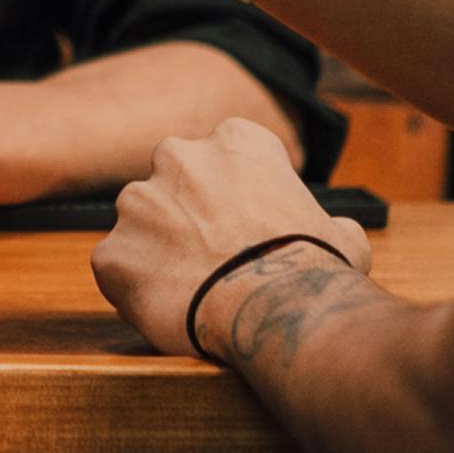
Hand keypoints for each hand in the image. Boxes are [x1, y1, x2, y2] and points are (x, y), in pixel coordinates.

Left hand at [92, 117, 371, 359]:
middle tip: (212, 258)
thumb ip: (331, 224)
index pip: (225, 156)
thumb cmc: (312, 269)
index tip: (246, 227)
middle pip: (174, 183)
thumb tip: (340, 235)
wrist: (271, 310)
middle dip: (187, 216)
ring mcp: (137, 203)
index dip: (235, 195)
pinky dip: (136, 289)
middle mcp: (177, 157)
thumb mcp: (342, 236)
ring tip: (191, 291)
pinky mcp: (111, 253)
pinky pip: (118, 269)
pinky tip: (167, 311)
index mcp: (235, 141)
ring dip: (158, 251)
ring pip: (141, 225)